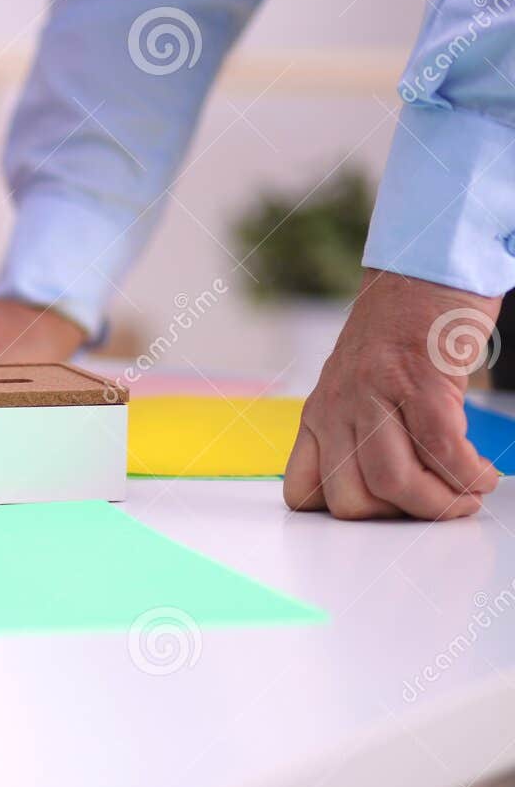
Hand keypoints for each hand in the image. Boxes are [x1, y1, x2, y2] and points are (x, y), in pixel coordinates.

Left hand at [284, 270, 499, 519]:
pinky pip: (444, 453)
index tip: (387, 510)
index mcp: (318, 416)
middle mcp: (337, 410)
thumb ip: (356, 429)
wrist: (425, 267)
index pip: (302, 493)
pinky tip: (483, 474)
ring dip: (439, 505)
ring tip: (467, 497)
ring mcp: (375, 396)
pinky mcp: (422, 383)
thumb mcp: (356, 385)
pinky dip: (469, 476)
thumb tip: (385, 489)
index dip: (345, 514)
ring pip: (395, 484)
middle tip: (435, 508)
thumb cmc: (401, 330)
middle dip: (399, 519)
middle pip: (351, 501)